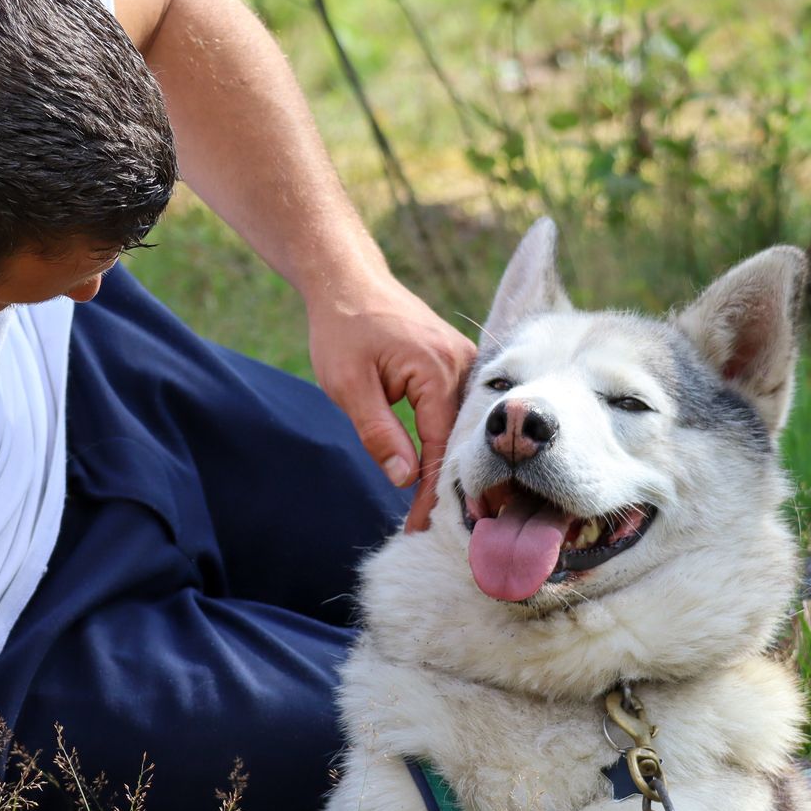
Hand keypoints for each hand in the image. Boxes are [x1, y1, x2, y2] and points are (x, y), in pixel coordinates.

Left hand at [307, 275, 476, 532]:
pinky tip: (440, 464)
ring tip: (440, 504)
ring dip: (453, 461)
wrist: (349, 283)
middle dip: (450, 482)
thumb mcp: (349, 387)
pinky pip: (462, 407)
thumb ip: (379, 433)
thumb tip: (403, 479)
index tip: (417, 525)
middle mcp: (463, 364)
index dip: (428, 490)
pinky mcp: (460, 360)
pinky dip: (451, 437)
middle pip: (463, 438)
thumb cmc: (344, 330)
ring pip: (466, 425)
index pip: (440, 446)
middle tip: (435, 527)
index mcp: (437, 371)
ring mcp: (466, 360)